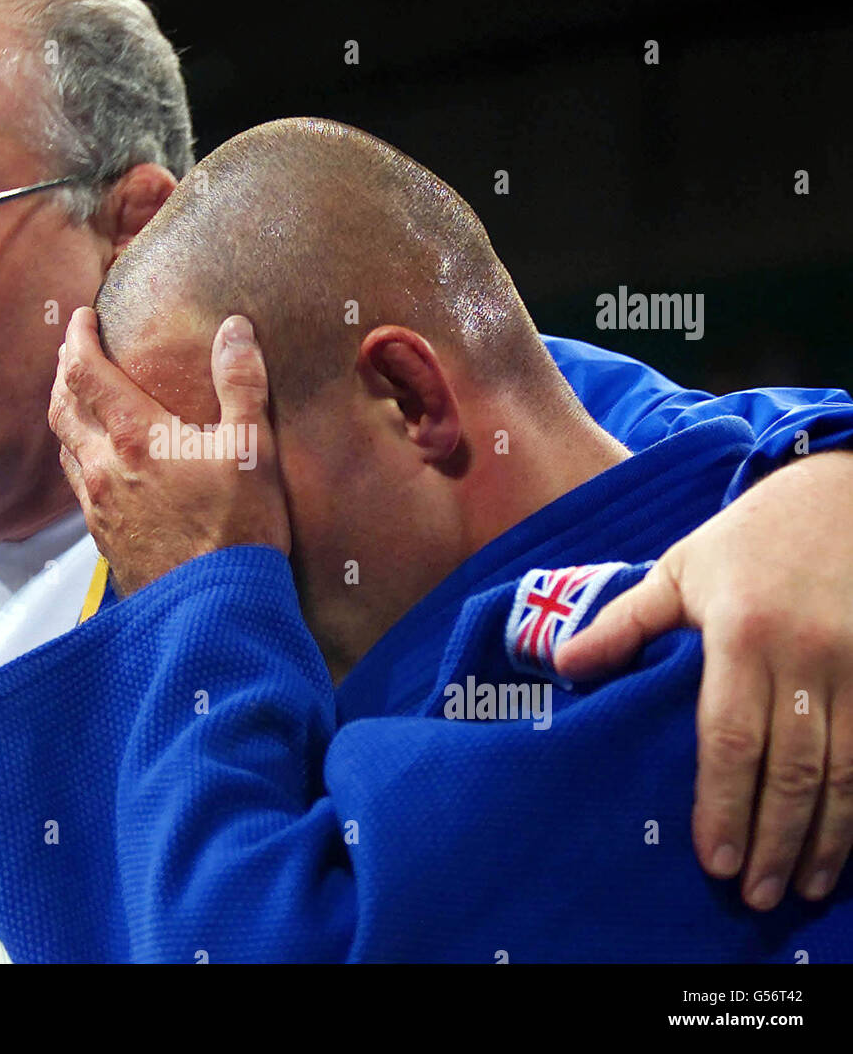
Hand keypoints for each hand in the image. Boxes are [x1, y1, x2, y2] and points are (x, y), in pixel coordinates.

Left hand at [48, 307, 290, 595]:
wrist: (213, 609)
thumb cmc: (238, 529)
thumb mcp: (252, 450)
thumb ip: (241, 384)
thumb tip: (235, 329)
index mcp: (135, 436)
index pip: (85, 371)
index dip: (77, 338)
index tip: (82, 316)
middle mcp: (103, 466)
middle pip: (62, 405)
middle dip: (64, 370)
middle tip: (75, 348)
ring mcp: (97, 504)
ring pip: (63, 444)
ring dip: (64, 411)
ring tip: (77, 395)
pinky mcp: (103, 535)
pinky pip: (75, 481)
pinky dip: (76, 452)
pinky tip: (95, 458)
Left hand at [557, 451, 852, 908]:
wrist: (840, 492)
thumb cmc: (748, 538)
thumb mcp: (678, 569)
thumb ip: (624, 624)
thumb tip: (563, 666)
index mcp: (740, 634)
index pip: (730, 739)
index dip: (723, 805)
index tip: (712, 860)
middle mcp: (805, 656)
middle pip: (792, 770)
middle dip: (773, 840)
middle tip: (755, 895)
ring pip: (847, 771)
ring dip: (827, 838)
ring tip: (803, 886)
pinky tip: (850, 843)